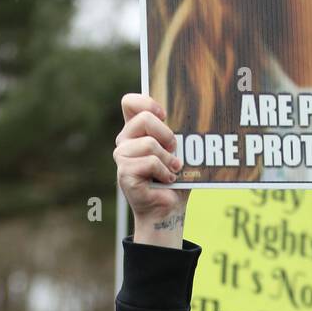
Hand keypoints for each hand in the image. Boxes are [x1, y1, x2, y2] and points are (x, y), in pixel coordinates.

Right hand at [115, 93, 189, 247]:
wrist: (168, 208)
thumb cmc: (174, 179)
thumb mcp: (177, 151)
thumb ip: (174, 133)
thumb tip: (189, 116)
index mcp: (135, 131)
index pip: (130, 102)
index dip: (146, 102)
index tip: (163, 114)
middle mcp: (125, 141)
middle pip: (144, 118)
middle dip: (166, 134)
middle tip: (174, 150)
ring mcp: (122, 156)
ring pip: (149, 144)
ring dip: (168, 159)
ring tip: (172, 170)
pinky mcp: (124, 172)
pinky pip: (150, 162)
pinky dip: (165, 172)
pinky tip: (167, 180)